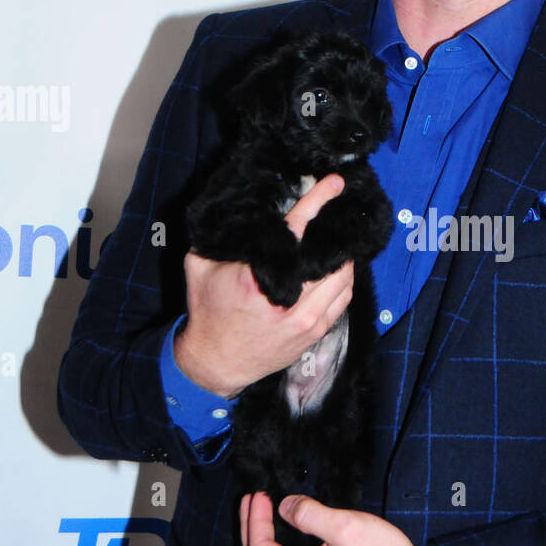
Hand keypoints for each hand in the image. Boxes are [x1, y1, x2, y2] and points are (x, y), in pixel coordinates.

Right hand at [174, 175, 353, 396]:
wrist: (216, 362)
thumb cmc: (208, 310)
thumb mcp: (200, 266)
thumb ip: (221, 237)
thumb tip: (240, 207)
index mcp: (257, 278)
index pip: (298, 229)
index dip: (318, 200)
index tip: (334, 182)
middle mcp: (288, 298)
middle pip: (331, 253)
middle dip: (336, 229)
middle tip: (336, 214)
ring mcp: (306, 318)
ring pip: (345, 276)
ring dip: (343, 255)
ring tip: (336, 240)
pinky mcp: (315, 332)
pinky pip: (343, 297)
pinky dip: (343, 279)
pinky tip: (335, 268)